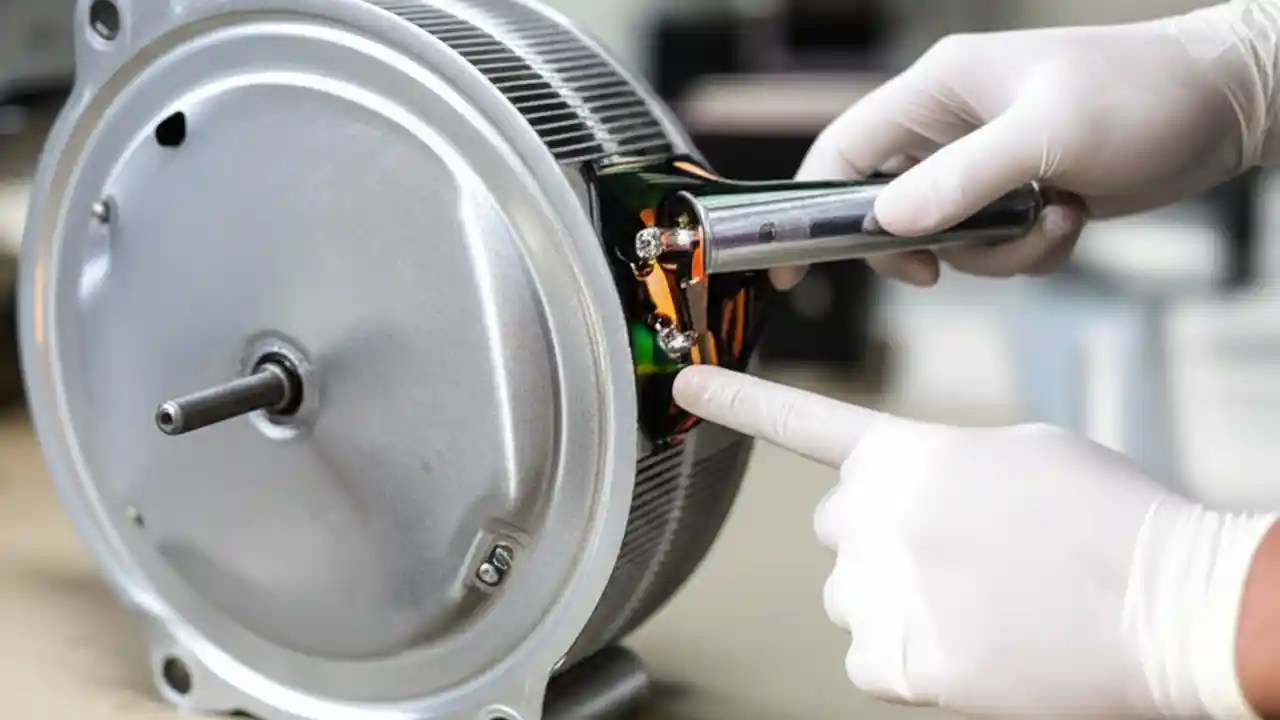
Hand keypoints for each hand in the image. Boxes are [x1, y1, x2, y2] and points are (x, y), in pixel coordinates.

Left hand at [674, 366, 1276, 717]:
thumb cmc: (1106, 521)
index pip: (799, 420)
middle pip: (839, 526)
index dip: (737, 399)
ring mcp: (878, 591)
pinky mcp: (893, 661)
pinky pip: (868, 656)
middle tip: (960, 549)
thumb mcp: (1018, 453)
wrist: (1168, 605)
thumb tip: (913, 499)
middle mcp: (873, 517)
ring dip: (897, 596)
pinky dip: (908, 656)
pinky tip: (970, 641)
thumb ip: (939, 466)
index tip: (687, 383)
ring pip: (852, 594)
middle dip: (882, 534)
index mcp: (904, 454)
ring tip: (982, 597)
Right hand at [775, 2, 1279, 288]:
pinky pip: (992, 247)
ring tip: (1053, 222)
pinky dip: (1026, 253)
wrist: (1227, 104)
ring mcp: (985, 163)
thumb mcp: (1048, 134)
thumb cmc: (1141, 93)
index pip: (843, 151)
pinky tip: (1070, 221)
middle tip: (947, 267)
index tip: (794, 266)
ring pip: (946, 239)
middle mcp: (950, 127)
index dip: (810, 208)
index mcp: (938, 91)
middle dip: (926, 247)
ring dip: (994, 253)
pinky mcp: (1018, 193)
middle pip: (889, 208)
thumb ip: (963, 179)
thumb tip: (888, 224)